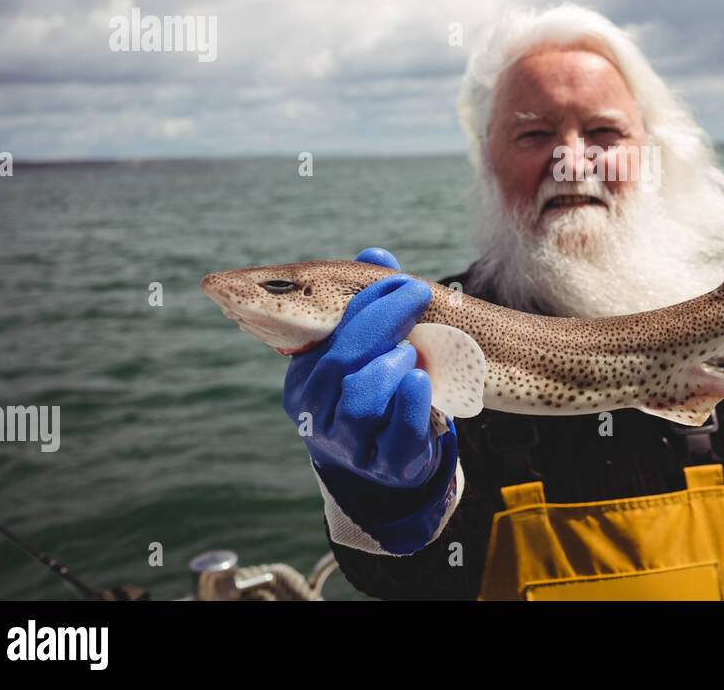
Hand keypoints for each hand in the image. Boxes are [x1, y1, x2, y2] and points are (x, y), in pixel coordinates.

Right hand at [283, 248, 445, 503]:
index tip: (403, 281)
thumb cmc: (377, 390)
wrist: (391, 457)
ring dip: (392, 366)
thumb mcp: (369, 349)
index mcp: (303, 378)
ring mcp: (348, 445)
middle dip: (384, 320)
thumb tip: (374, 255)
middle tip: (418, 297)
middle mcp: (317, 413)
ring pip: (361, 399)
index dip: (367, 301)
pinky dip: (411, 403)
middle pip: (342, 361)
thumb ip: (371, 304)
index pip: (329, 331)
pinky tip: (419, 382)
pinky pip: (396, 434)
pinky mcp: (387, 468)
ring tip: (410, 356)